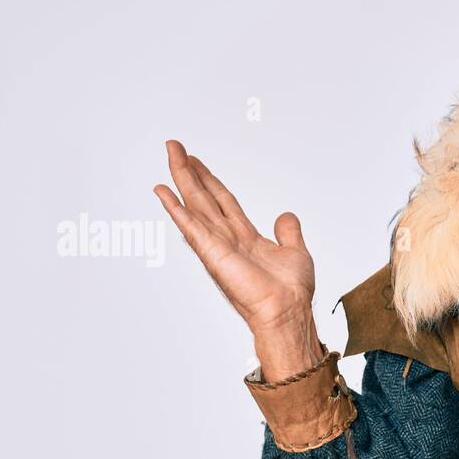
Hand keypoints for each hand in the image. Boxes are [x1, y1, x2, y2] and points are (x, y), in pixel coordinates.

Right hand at [153, 140, 323, 378]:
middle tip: (174, 147)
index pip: (223, 202)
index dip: (210, 180)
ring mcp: (217, 245)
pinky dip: (175, 209)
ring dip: (181, 179)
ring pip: (196, 205)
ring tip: (170, 155)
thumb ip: (289, 232)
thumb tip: (286, 216)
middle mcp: (227, 240)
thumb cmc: (291, 292)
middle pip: (204, 198)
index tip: (196, 161)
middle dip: (190, 172)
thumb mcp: (296, 252)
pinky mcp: (212, 253)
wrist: (288, 311)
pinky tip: (162, 191)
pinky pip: (190, 226)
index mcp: (245, 238)